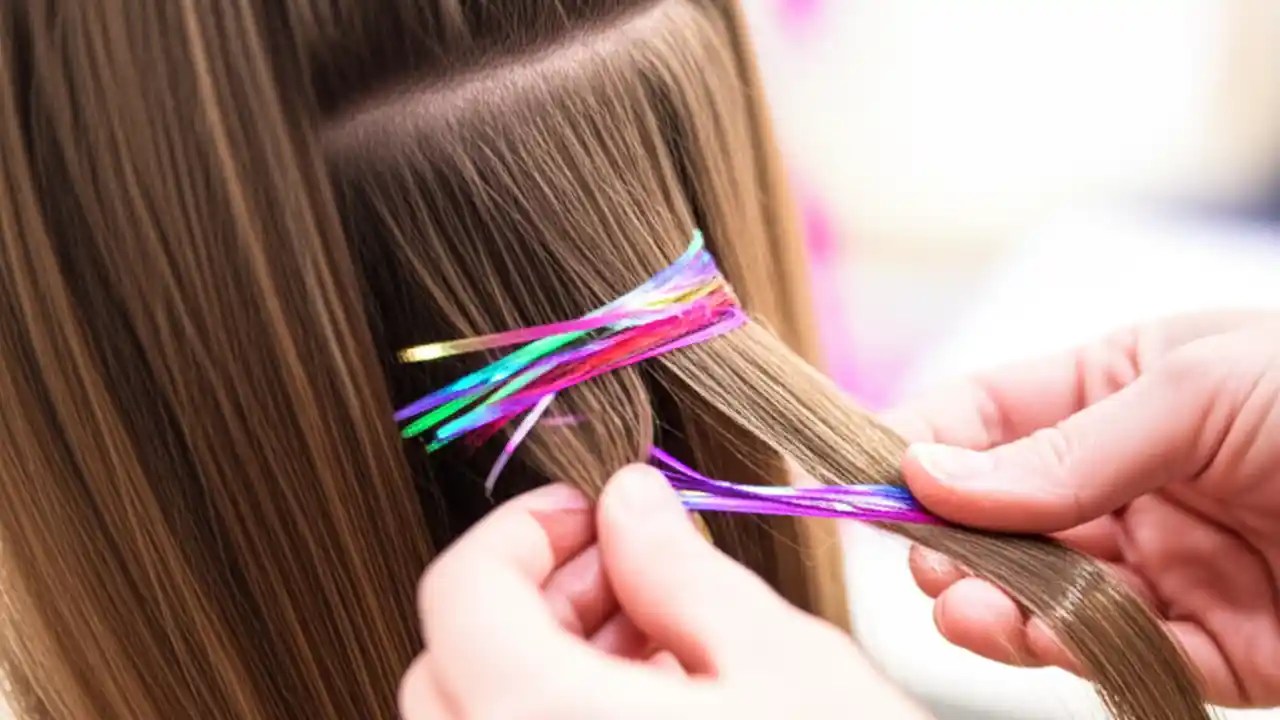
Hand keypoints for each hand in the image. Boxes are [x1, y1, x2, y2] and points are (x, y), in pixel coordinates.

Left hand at [398, 465, 930, 718]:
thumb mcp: (785, 667)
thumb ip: (680, 571)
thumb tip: (630, 503)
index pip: (462, 595)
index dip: (521, 531)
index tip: (587, 514)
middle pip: (452, 664)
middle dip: (539, 596)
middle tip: (631, 571)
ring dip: (544, 664)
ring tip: (655, 645)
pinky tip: (649, 715)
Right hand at [885, 311, 1279, 706]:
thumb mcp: (1198, 392)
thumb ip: (1064, 450)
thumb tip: (928, 474)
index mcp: (1121, 392)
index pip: (990, 416)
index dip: (922, 442)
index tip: (867, 478)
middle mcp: (1131, 483)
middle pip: (1003, 516)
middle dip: (952, 540)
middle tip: (924, 558)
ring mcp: (1168, 567)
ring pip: (1048, 596)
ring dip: (996, 606)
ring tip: (963, 609)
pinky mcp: (1215, 648)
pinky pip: (1123, 654)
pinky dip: (1072, 651)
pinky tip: (1040, 637)